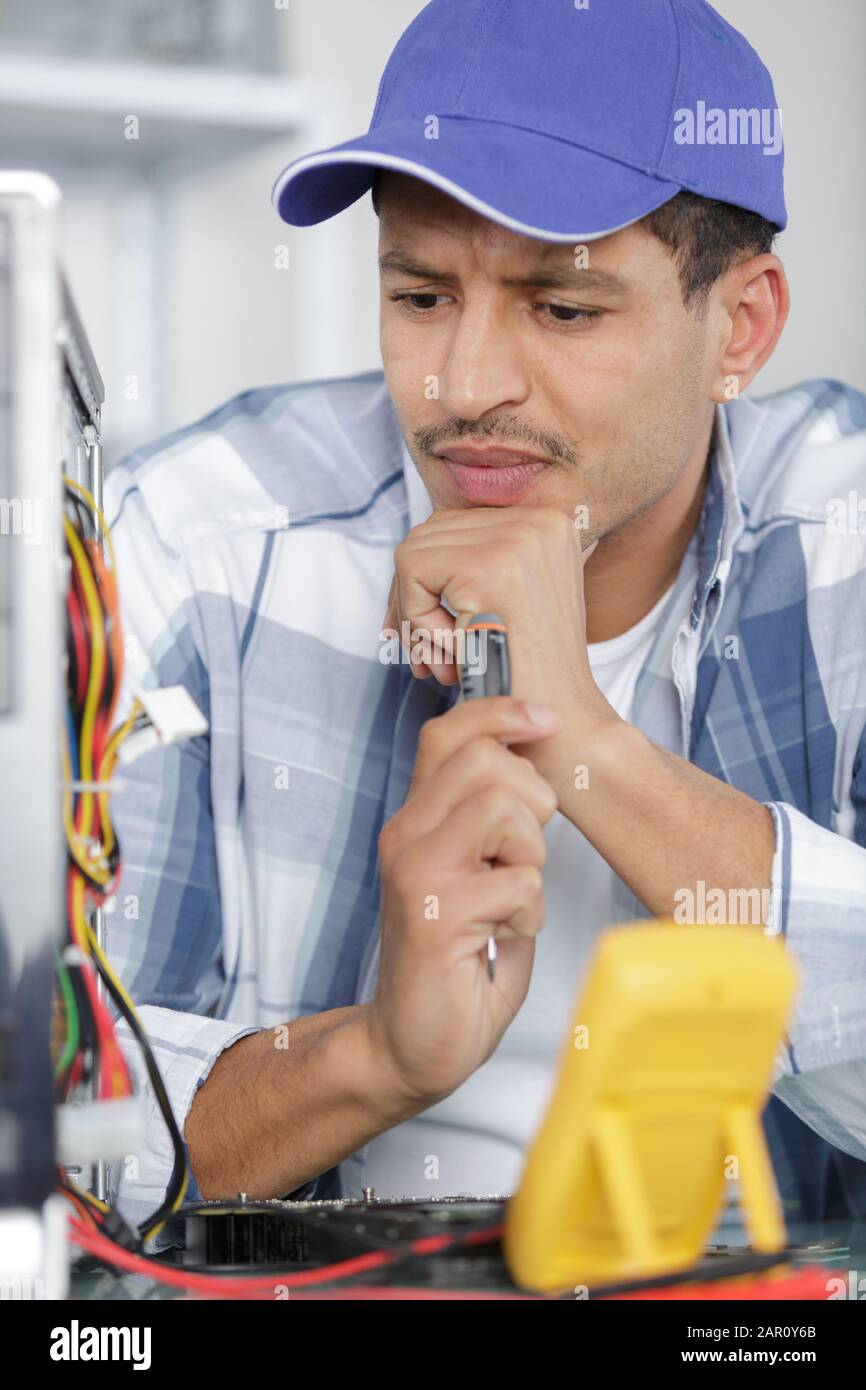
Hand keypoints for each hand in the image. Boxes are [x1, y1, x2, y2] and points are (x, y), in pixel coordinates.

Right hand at [367, 696, 560, 1108]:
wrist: (411, 1044)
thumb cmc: (457, 962)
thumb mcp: (476, 873)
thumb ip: (493, 820)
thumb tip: (538, 762)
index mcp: (418, 820)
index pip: (449, 732)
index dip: (503, 713)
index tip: (547, 722)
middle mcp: (406, 835)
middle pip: (486, 759)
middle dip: (533, 800)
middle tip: (524, 856)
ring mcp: (415, 873)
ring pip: (502, 807)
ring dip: (532, 858)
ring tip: (512, 900)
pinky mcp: (435, 917)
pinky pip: (519, 883)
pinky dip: (530, 914)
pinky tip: (503, 938)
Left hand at [383, 506, 614, 781]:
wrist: (564, 727)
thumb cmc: (529, 677)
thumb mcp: (514, 601)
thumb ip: (477, 564)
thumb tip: (414, 551)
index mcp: (548, 522)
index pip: (452, 526)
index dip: (426, 584)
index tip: (424, 634)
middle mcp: (539, 520)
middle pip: (428, 534)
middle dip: (412, 600)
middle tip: (427, 658)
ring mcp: (519, 537)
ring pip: (413, 552)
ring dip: (415, 617)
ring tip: (445, 663)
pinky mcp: (491, 566)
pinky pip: (411, 571)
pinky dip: (415, 620)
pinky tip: (451, 656)